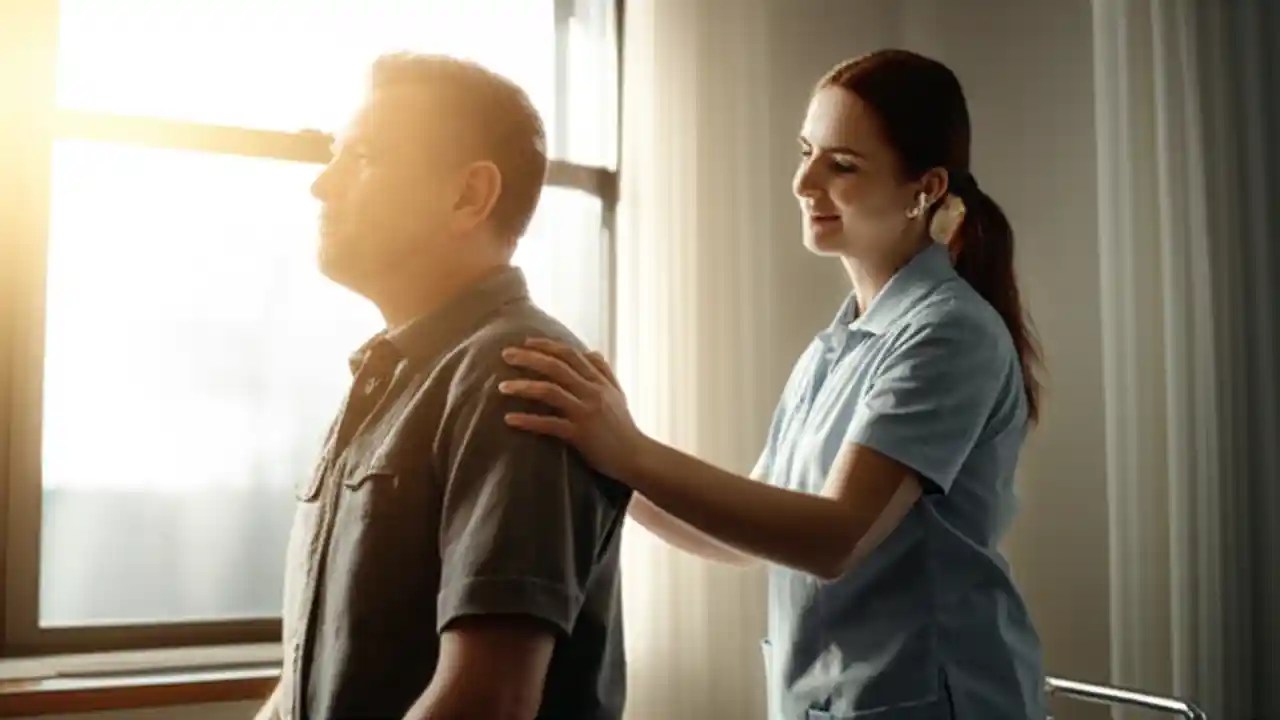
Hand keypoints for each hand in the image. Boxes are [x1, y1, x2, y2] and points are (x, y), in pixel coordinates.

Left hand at [499, 338, 646, 481]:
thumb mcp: (617, 394)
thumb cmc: (623, 426)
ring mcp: (586, 413)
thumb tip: (591, 351)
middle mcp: (592, 392)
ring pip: (550, 392)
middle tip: (505, 354)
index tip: (526, 342)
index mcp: (599, 381)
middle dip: (529, 358)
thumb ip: (604, 371)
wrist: (635, 456)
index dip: (546, 345)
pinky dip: (528, 421)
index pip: (570, 354)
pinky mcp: (580, 435)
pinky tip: (509, 419)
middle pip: (556, 367)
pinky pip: (549, 424)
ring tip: (501, 387)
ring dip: (523, 387)